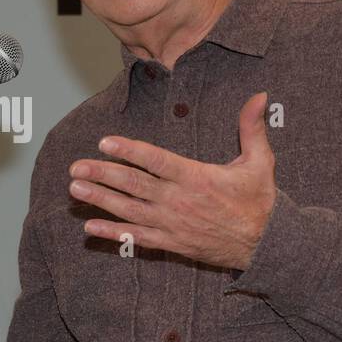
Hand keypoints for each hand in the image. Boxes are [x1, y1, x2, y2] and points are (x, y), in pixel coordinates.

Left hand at [67, 92, 276, 269]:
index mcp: (196, 177)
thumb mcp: (260, 161)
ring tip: (75, 190)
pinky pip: (137, 238)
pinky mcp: (171, 243)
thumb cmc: (260, 201)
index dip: (129, 151)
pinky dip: (112, 233)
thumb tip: (260, 95)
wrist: (266, 246)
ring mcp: (172, 224)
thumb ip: (252, 127)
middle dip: (102, 175)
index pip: (156, 160)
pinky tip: (90, 228)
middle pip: (134, 185)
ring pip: (129, 211)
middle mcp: (179, 201)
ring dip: (100, 200)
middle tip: (76, 167)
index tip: (105, 141)